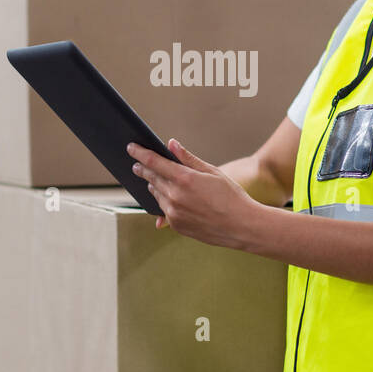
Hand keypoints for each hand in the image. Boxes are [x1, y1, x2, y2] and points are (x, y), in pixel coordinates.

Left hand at [127, 138, 258, 248]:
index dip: (140, 153)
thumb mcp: (212, 172)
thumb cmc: (231, 196)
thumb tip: (171, 144)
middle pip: (151, 178)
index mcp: (184, 179)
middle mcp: (175, 196)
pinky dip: (164, 201)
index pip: (154, 162)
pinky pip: (163, 210)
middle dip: (143, 169)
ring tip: (153, 180)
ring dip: (153, 185)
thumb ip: (188, 158)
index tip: (131, 147)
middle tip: (137, 164)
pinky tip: (169, 197)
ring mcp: (173, 212)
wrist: (241, 226)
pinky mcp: (176, 225)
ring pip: (156, 194)